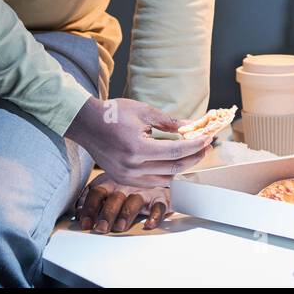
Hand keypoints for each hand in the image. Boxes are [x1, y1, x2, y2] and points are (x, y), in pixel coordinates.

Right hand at [64, 97, 212, 186]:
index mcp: (137, 149)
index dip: (194, 146)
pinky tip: (175, 162)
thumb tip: (191, 126)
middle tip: (206, 147)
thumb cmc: (112, 114)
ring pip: (164, 178)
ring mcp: (126, 176)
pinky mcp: (123, 179)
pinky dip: (167, 173)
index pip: (175, 152)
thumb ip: (169, 122)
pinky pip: (152, 181)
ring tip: (194, 153)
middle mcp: (132, 168)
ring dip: (182, 167)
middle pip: (173, 168)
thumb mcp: (144, 112)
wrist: (86, 124)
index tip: (207, 139)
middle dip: (193, 158)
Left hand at [75, 174, 172, 232]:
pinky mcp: (160, 198)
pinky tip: (148, 225)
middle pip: (115, 198)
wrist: (157, 173)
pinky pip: (159, 206)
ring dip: (126, 214)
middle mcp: (126, 185)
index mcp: (110, 182)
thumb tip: (78, 214)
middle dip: (107, 213)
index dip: (89, 208)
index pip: (96, 193)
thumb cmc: (126, 186)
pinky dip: (155, 215)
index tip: (85, 224)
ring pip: (134, 201)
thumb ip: (90, 199)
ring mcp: (144, 191)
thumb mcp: (106, 187)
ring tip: (120, 227)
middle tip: (101, 228)